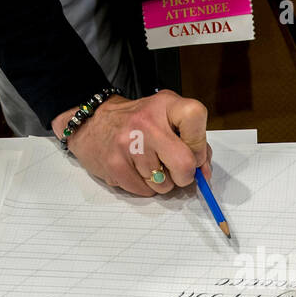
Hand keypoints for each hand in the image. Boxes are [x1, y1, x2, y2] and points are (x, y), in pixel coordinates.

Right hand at [55, 90, 212, 196]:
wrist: (92, 122)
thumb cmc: (137, 122)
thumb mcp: (166, 117)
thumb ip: (191, 141)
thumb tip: (203, 173)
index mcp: (165, 104)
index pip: (195, 116)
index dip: (200, 143)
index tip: (194, 153)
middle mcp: (146, 122)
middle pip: (184, 163)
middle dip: (185, 175)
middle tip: (176, 171)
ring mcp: (128, 144)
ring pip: (164, 184)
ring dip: (162, 182)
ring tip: (149, 166)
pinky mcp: (114, 165)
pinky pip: (144, 191)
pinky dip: (145, 187)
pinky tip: (135, 170)